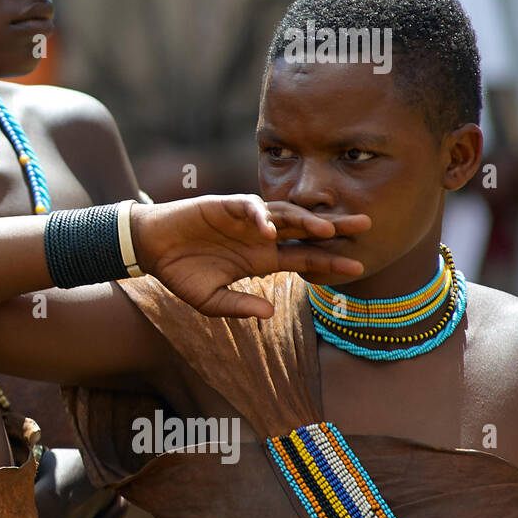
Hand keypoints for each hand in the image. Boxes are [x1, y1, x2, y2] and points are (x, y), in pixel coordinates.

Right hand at [132, 194, 369, 318]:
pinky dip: (259, 216)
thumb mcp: (210, 300)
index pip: (304, 259)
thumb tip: (269, 312)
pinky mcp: (225, 206)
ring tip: (328, 228)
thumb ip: (239, 306)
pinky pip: (248, 208)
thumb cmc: (180, 273)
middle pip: (305, 230)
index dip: (330, 262)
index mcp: (262, 260)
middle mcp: (260, 237)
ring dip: (307, 219)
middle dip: (335, 228)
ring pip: (285, 214)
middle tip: (367, 225)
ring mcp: (245, 220)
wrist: (151, 248)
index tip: (359, 267)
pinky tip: (269, 230)